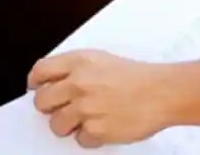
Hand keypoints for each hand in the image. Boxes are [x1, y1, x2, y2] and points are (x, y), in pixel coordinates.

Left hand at [27, 49, 174, 147]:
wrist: (163, 92)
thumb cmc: (137, 77)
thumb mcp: (102, 60)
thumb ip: (76, 68)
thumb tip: (53, 82)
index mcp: (79, 62)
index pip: (40, 72)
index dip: (36, 83)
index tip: (37, 89)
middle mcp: (79, 83)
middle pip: (41, 101)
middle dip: (49, 107)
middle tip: (63, 108)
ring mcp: (86, 108)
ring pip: (56, 124)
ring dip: (68, 125)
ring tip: (86, 119)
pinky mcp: (96, 129)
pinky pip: (79, 140)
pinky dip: (89, 137)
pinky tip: (103, 125)